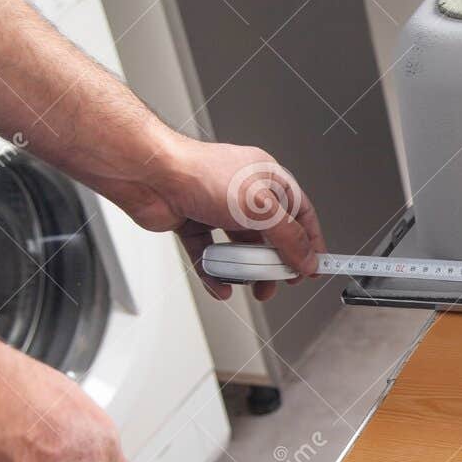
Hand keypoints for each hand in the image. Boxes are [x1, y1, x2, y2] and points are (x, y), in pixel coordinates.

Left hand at [95, 135, 327, 300]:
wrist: (148, 176)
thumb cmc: (199, 175)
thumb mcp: (261, 209)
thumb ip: (289, 238)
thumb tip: (308, 259)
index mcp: (267, 178)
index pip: (300, 213)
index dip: (310, 241)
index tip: (313, 266)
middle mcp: (244, 192)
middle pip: (270, 234)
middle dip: (275, 262)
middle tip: (278, 282)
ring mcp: (217, 208)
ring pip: (240, 246)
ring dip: (245, 270)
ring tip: (251, 286)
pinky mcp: (192, 221)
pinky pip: (210, 253)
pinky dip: (214, 272)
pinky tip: (220, 285)